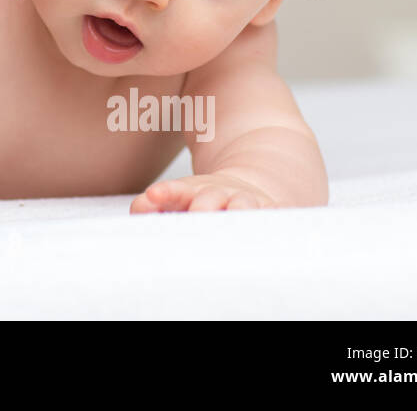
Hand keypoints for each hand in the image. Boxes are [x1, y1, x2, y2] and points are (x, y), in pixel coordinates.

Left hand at [130, 172, 275, 212]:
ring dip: (239, 211)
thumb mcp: (177, 198)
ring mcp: (246, 203)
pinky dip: (275, 220)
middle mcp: (220, 196)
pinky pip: (276, 216)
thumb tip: (140, 208)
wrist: (248, 186)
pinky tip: (273, 230)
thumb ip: (152, 205)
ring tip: (235, 217)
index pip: (177, 191)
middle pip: (211, 198)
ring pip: (244, 206)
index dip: (166, 193)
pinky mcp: (272, 212)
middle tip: (197, 213)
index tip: (153, 196)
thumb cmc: (204, 201)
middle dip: (203, 206)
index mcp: (192, 192)